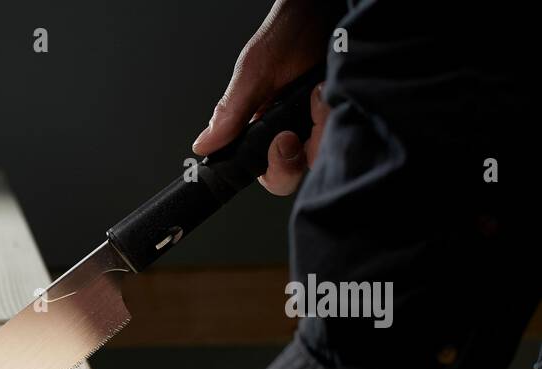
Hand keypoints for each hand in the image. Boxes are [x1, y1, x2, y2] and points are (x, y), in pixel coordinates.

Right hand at [191, 0, 335, 194]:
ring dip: (322, 126)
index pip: (265, 169)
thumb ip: (231, 112)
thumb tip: (203, 145)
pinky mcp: (346, 111)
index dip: (274, 167)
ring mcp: (320, 122)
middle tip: (292, 132)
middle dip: (296, 156)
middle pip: (296, 171)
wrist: (320, 7)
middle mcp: (293, 129)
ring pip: (323, 154)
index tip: (280, 143)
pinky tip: (329, 91)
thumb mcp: (253, 73)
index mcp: (264, 129)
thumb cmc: (287, 32)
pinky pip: (345, 132)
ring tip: (316, 93)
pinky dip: (338, 115)